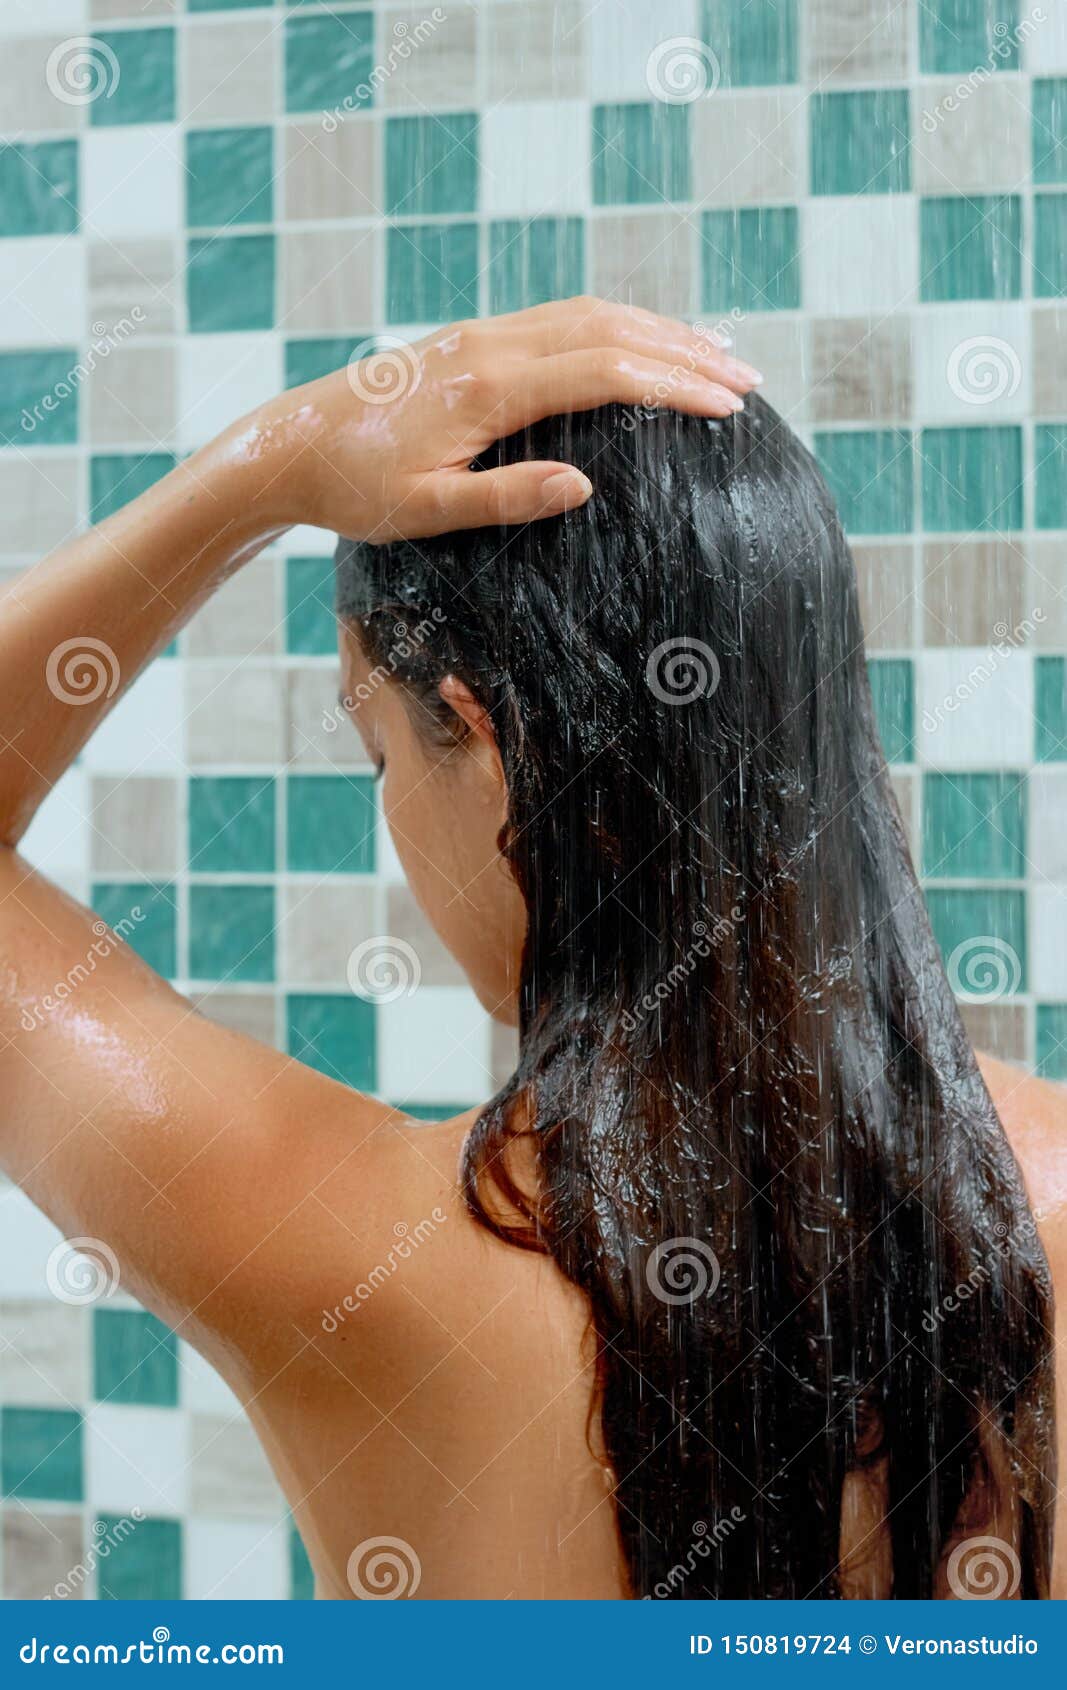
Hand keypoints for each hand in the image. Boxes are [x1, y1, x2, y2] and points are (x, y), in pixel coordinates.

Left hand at [239, 297, 761, 542]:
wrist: (291, 447)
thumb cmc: (355, 490)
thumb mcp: (426, 511)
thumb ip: (506, 498)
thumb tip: (585, 486)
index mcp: (487, 388)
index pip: (604, 372)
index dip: (672, 384)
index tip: (728, 404)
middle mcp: (490, 346)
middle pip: (610, 327)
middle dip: (684, 350)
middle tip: (747, 379)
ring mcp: (481, 335)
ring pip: (588, 313)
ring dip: (657, 330)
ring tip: (715, 358)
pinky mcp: (473, 340)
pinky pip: (561, 318)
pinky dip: (616, 327)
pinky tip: (641, 346)